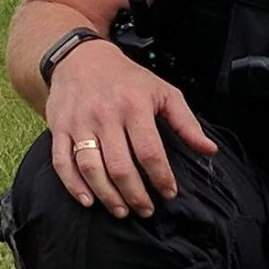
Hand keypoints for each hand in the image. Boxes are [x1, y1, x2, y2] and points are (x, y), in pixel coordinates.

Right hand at [45, 38, 218, 216]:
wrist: (81, 58)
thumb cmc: (127, 78)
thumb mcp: (163, 91)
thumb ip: (186, 123)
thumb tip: (209, 150)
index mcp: (134, 106)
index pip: (150, 152)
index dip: (161, 178)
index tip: (169, 193)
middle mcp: (105, 116)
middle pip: (120, 166)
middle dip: (135, 195)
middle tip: (146, 210)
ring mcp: (79, 123)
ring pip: (91, 168)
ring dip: (107, 195)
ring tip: (122, 210)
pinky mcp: (59, 129)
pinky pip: (62, 163)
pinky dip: (74, 186)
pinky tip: (88, 201)